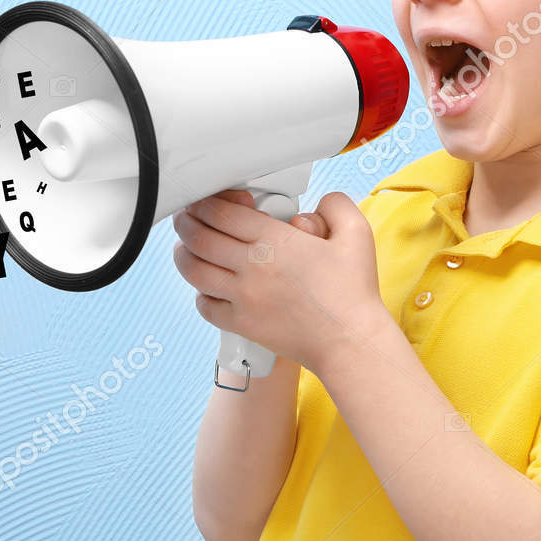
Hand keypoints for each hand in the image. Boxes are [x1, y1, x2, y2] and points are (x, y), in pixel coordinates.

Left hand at [171, 188, 387, 373]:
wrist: (349, 341)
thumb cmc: (353, 291)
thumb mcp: (356, 233)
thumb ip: (335, 205)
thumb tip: (315, 204)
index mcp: (274, 240)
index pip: (221, 212)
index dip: (207, 201)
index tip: (209, 199)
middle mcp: (252, 267)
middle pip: (199, 237)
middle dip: (187, 222)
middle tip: (188, 217)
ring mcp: (242, 298)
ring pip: (193, 269)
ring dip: (184, 254)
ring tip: (186, 247)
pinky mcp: (241, 324)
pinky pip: (205, 304)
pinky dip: (199, 292)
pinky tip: (207, 285)